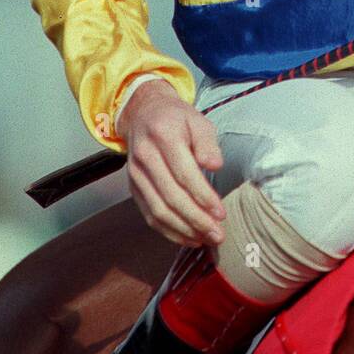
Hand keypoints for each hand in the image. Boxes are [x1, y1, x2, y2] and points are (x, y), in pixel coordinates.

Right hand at [119, 80, 226, 246]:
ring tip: (206, 239)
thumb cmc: (176, 119)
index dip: (203, 196)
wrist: (144, 114)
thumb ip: (208, 143)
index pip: (184, 174)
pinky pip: (149, 215)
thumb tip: (215, 165)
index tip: (221, 212)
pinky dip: (169, 231)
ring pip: (158, 211)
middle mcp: (145, 157)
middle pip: (171, 197)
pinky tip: (188, 237)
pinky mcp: (133, 188)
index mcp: (163, 136)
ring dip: (183, 230)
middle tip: (217, 234)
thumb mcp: (198, 121)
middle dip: (196, 220)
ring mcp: (136, 175)